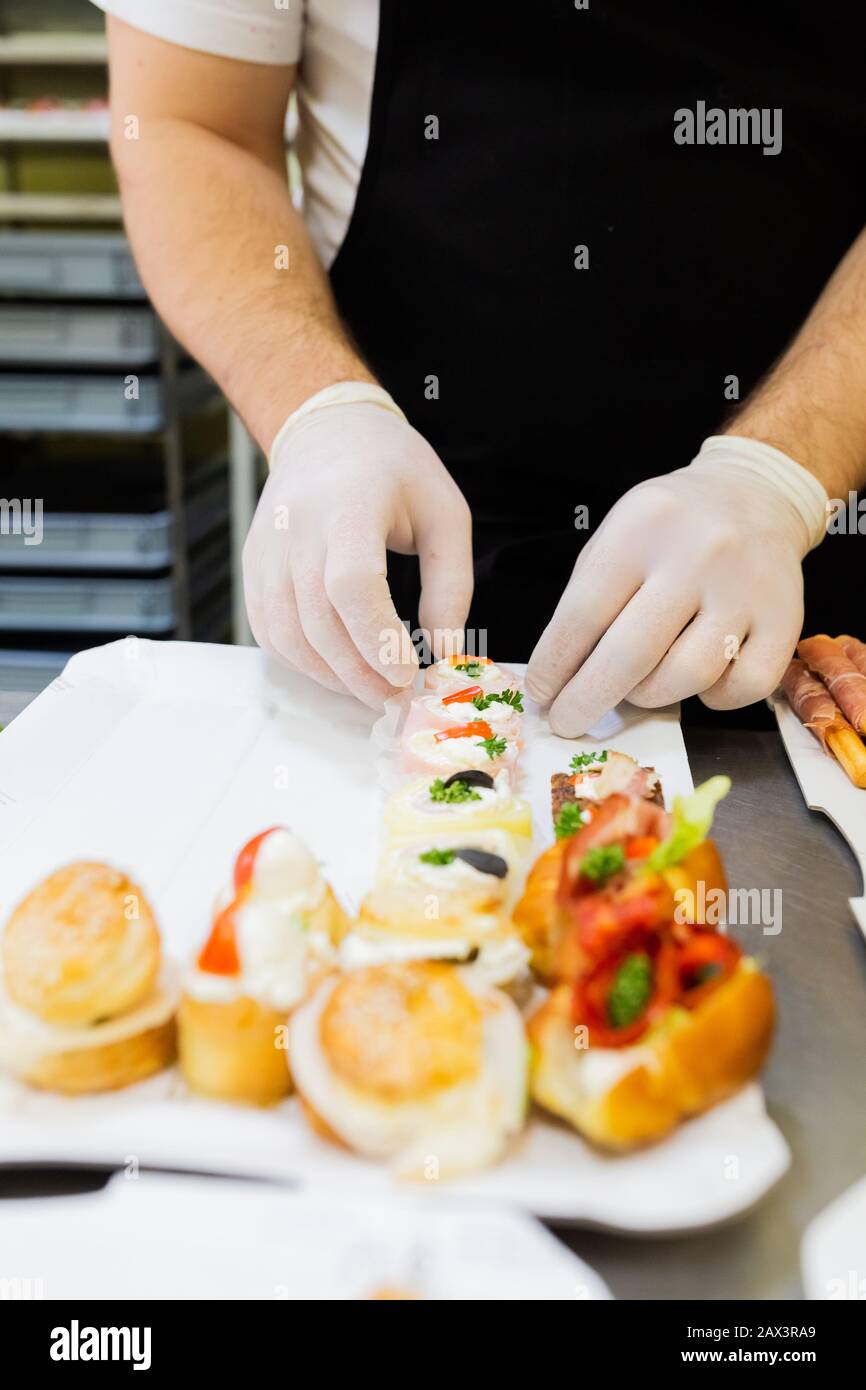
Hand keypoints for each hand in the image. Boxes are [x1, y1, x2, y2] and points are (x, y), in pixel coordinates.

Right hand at [243, 399, 473, 707]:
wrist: (327, 431)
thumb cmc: (396, 471)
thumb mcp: (445, 514)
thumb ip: (451, 585)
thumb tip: (445, 652)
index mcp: (350, 505)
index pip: (352, 584)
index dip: (376, 638)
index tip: (406, 671)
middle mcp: (298, 527)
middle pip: (319, 621)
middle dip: (360, 672)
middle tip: (397, 696)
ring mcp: (268, 548)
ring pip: (288, 634)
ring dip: (330, 675)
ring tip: (371, 690)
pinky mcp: (254, 565)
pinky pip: (268, 629)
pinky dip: (301, 661)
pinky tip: (337, 669)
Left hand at [526, 439, 824, 735]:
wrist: (754, 492)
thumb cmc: (668, 528)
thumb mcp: (616, 536)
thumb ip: (588, 600)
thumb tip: (558, 679)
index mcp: (642, 529)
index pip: (584, 614)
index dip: (554, 666)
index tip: (540, 696)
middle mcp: (698, 555)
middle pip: (631, 654)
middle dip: (588, 699)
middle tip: (568, 722)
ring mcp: (746, 588)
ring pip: (687, 676)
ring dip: (649, 696)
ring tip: (636, 688)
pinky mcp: (785, 619)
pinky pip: (743, 686)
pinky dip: (713, 699)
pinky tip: (698, 682)